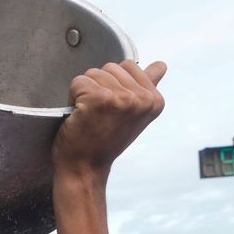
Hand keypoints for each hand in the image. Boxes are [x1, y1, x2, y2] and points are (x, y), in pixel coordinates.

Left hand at [51, 60, 166, 176]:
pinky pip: (78, 81)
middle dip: (99, 86)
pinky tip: (80, 116)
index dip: (115, 85)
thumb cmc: (104, 141)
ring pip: (94, 73)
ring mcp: (121, 98)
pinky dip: (72, 97)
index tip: (115, 111)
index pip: (130, 65)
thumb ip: (147, 86)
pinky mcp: (98, 99)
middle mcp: (142, 99)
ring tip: (90, 116)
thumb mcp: (134, 113)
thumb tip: (161, 65)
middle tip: (100, 115)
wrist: (85, 167)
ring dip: (85, 92)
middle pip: (111, 67)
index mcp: (154, 100)